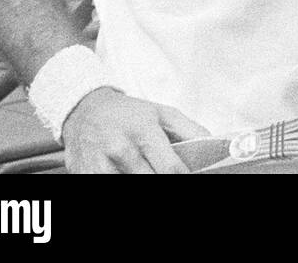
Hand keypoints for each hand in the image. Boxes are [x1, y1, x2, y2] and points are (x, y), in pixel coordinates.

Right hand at [62, 88, 208, 173]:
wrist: (84, 111)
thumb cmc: (129, 114)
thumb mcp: (163, 113)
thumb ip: (191, 130)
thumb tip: (213, 146)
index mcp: (144, 131)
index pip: (170, 168)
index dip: (185, 178)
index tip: (192, 177)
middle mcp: (121, 150)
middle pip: (151, 182)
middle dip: (165, 180)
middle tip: (172, 174)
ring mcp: (100, 167)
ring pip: (129, 186)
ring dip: (142, 180)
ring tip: (148, 170)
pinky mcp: (86, 176)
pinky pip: (110, 187)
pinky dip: (124, 183)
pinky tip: (130, 174)